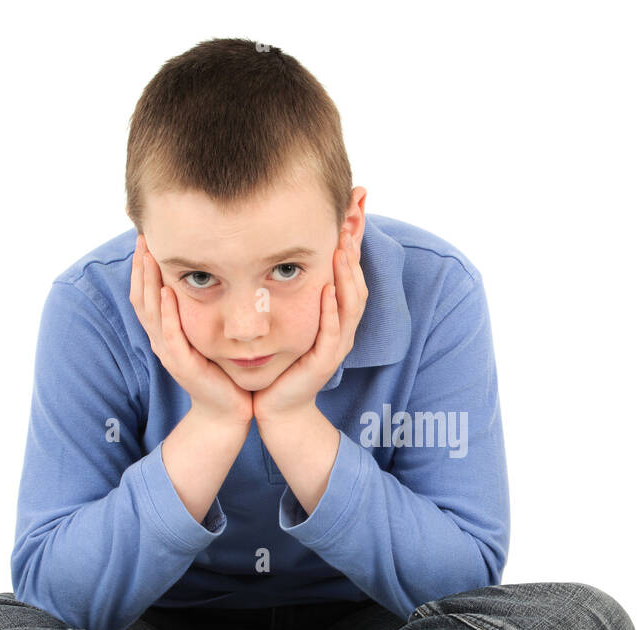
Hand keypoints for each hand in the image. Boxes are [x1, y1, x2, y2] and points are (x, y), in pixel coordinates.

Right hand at [130, 233, 252, 426]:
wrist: (228, 411)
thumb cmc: (222, 373)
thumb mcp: (207, 336)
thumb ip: (201, 312)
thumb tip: (207, 280)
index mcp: (165, 333)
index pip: (145, 294)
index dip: (143, 267)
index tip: (146, 237)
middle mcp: (161, 341)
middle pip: (141, 297)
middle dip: (141, 266)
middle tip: (142, 235)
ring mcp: (169, 353)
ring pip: (151, 312)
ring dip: (149, 281)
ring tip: (149, 254)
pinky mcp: (182, 365)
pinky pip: (171, 334)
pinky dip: (167, 312)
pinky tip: (167, 291)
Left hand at [253, 230, 367, 424]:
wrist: (278, 407)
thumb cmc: (282, 364)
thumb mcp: (290, 323)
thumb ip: (293, 295)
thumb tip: (279, 259)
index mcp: (337, 318)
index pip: (351, 276)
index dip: (353, 246)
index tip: (350, 215)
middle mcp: (343, 330)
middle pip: (358, 284)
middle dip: (354, 253)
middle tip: (352, 222)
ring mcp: (337, 346)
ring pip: (351, 305)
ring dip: (346, 276)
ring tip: (342, 249)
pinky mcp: (324, 363)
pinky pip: (333, 333)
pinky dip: (331, 310)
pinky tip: (326, 290)